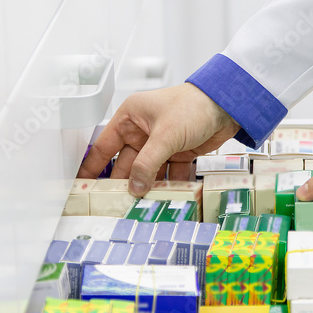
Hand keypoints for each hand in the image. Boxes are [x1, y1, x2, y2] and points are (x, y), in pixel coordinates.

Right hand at [78, 83, 241, 195]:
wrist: (229, 106)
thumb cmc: (193, 106)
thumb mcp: (165, 135)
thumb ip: (147, 163)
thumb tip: (134, 187)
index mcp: (130, 117)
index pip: (103, 146)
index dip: (92, 167)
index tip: (83, 186)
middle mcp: (142, 130)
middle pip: (126, 164)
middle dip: (124, 183)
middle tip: (116, 204)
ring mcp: (160, 143)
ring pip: (147, 171)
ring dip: (147, 187)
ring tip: (140, 206)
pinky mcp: (178, 153)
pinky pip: (168, 174)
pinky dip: (168, 185)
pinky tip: (166, 199)